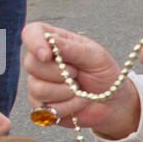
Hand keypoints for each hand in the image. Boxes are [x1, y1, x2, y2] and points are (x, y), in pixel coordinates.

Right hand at [22, 21, 142, 138]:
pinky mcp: (40, 105)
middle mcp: (41, 61)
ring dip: (65, 92)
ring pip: (37, 89)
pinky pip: (44, 108)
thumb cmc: (104, 74)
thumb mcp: (96, 57)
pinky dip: (67, 106)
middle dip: (59, 73)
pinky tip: (77, 102)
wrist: (111, 103)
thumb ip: (73, 49)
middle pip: (31, 64)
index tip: (47, 55)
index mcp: (54, 41)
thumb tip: (51, 40)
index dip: (34, 42)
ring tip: (79, 90)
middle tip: (77, 74)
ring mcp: (38, 83)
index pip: (31, 33)